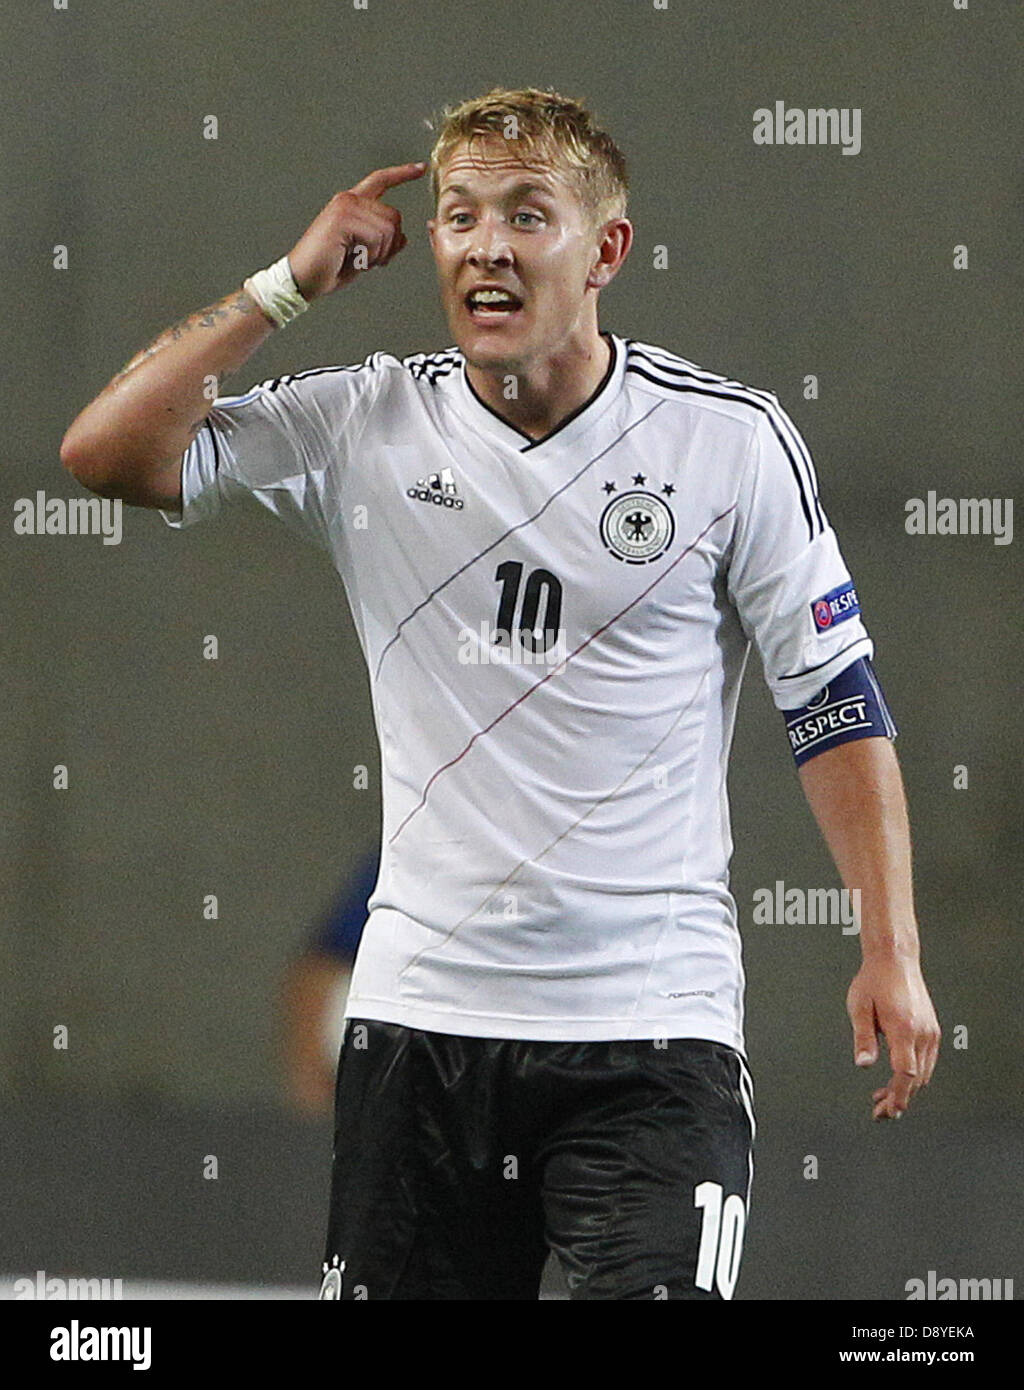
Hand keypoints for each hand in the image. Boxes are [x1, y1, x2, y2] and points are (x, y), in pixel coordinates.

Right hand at [286, 161, 427, 300]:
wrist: (302, 279)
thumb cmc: (327, 268)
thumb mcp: (363, 255)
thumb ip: (382, 242)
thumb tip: (403, 237)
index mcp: (351, 204)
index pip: (381, 181)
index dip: (402, 174)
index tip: (420, 169)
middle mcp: (348, 200)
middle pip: (394, 216)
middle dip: (389, 245)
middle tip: (370, 259)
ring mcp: (344, 208)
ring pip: (388, 229)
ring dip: (379, 254)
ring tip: (358, 259)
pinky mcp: (342, 220)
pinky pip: (376, 238)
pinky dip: (370, 256)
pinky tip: (354, 259)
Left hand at [847, 953, 939, 1119]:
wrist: (895, 960)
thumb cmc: (874, 981)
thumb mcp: (859, 1008)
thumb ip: (863, 1038)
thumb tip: (863, 1065)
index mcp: (903, 1029)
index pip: (905, 1073)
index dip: (899, 1096)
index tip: (890, 1112)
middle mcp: (922, 1033)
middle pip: (916, 1079)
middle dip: (899, 1099)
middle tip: (879, 1112)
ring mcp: (930, 1032)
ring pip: (923, 1073)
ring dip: (906, 1088)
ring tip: (883, 1097)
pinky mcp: (931, 1029)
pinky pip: (926, 1060)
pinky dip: (913, 1075)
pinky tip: (896, 1077)